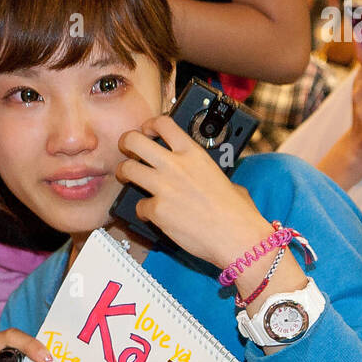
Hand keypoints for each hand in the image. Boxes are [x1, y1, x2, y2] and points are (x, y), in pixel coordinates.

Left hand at [116, 115, 270, 269]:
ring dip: (124, 173)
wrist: (238, 237)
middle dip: (126, 143)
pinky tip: (153, 215)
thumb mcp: (223, 177)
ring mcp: (163, 187)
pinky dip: (144, 211)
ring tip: (128, 178)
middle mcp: (175, 166)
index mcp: (193, 153)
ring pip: (127, 169)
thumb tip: (200, 175)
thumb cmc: (237, 212)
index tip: (147, 131)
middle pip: (134, 141)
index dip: (149, 124)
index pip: (163, 123)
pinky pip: (139, 206)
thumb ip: (202, 169)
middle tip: (127, 150)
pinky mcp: (157, 210)